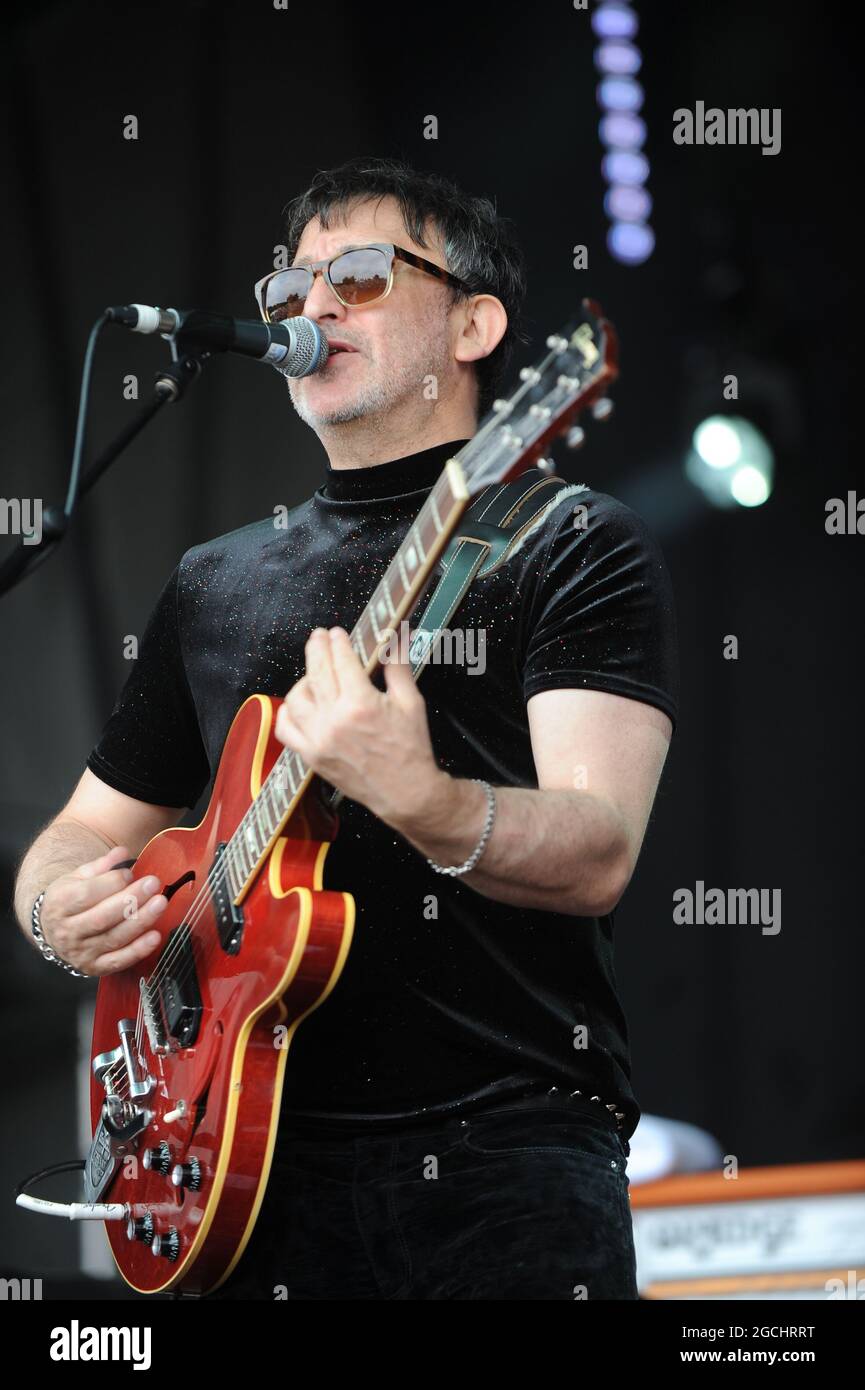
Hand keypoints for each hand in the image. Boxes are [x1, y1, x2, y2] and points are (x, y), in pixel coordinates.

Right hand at [39, 844, 167, 976]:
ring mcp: (80, 952)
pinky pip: (119, 961)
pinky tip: (156, 936)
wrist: (52, 930)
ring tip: (160, 903)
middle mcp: (67, 931)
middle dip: (131, 900)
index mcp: (60, 904)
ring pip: (113, 938)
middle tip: (153, 884)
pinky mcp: (94, 967)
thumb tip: (123, 853)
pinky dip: (139, 950)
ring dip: (140, 921)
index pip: (86, 895)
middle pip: (102, 917)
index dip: (112, 883)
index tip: (130, 873)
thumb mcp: (78, 877)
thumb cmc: (70, 899)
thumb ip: (102, 865)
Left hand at [275, 626, 446, 828]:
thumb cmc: (411, 750)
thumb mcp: (411, 703)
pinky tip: (297, 704)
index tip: (337, 633)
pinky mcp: (311, 756)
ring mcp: (319, 739)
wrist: (406, 792)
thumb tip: (394, 639)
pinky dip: (287, 713)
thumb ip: (397, 667)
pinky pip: (286, 729)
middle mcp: (334, 720)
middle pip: (316, 672)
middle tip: (319, 637)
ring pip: (296, 698)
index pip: (341, 660)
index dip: (338, 642)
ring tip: (313, 673)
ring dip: (303, 679)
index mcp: (360, 704)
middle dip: (317, 648)